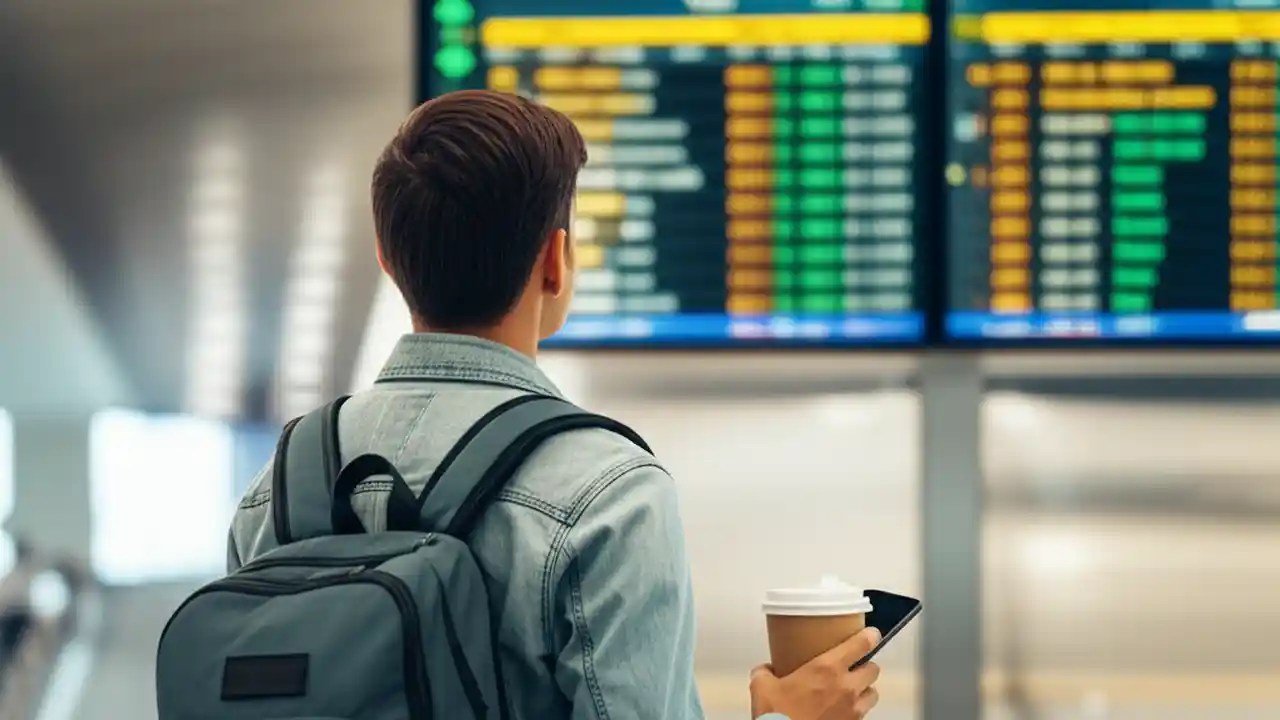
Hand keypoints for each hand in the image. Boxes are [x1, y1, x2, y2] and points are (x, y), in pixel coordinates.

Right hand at [749, 627, 881, 719]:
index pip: (861, 645)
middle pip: (873, 669)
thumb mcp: (762, 688)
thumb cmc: (777, 714)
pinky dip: (857, 710)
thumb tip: (766, 669)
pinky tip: (843, 710)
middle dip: (865, 666)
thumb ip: (765, 672)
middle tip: (853, 666)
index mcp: (826, 668)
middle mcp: (846, 687)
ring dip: (865, 689)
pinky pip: (864, 714)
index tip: (870, 634)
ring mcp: (853, 710)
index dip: (869, 636)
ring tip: (852, 690)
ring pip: (873, 693)